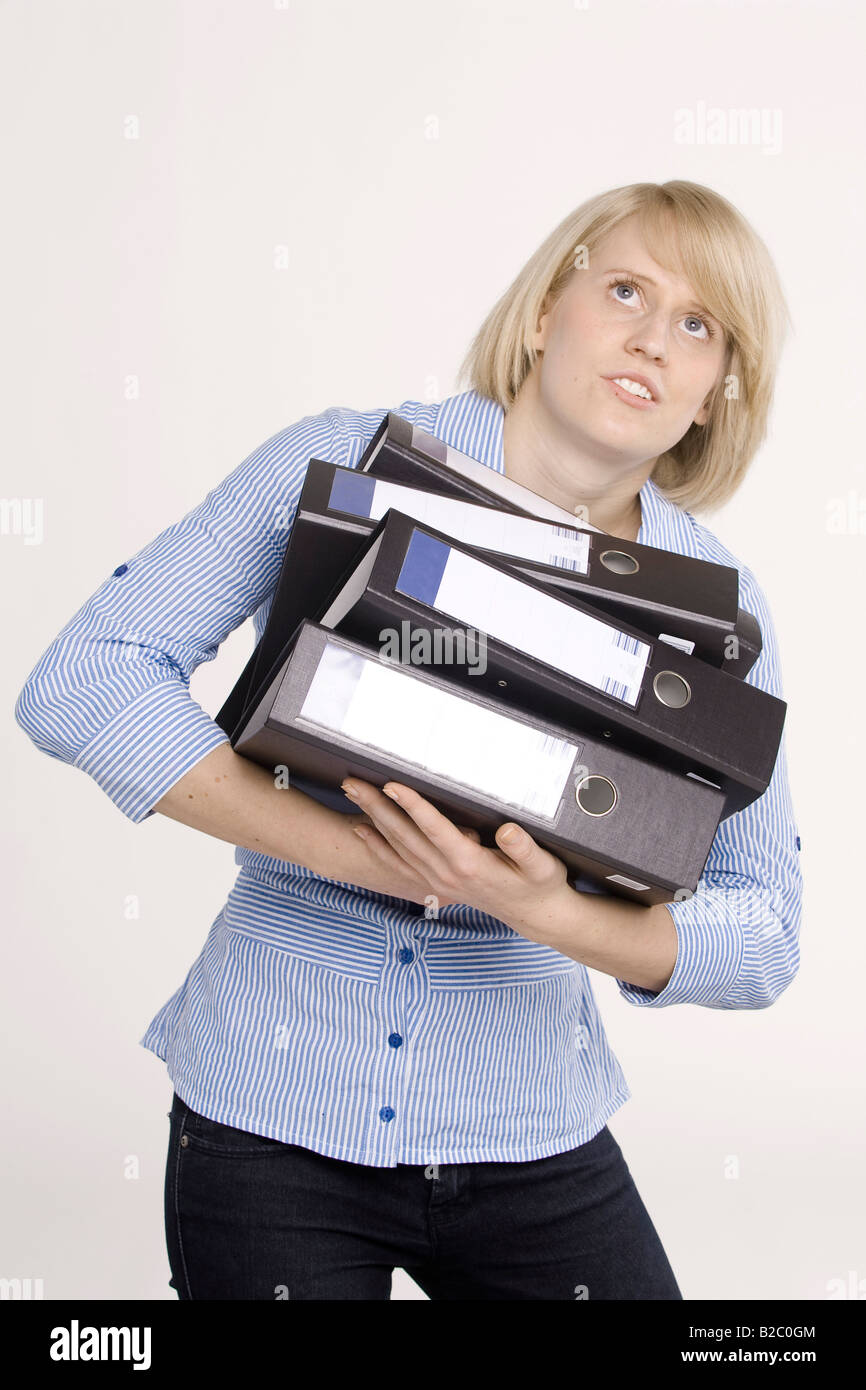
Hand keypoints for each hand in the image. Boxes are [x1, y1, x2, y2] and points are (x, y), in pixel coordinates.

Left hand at [341, 778, 571, 941]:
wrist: (532, 916)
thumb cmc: (539, 885)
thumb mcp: (542, 867)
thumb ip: (524, 849)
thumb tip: (508, 831)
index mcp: (469, 863)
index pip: (434, 829)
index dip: (413, 805)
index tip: (393, 784)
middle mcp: (445, 872)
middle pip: (404, 834)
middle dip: (377, 806)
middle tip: (352, 782)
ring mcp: (436, 878)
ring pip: (396, 845)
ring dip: (371, 818)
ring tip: (351, 793)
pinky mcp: (433, 881)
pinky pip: (398, 863)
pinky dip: (377, 845)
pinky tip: (362, 830)